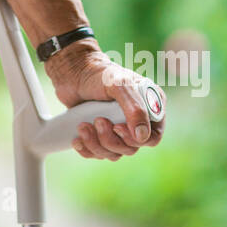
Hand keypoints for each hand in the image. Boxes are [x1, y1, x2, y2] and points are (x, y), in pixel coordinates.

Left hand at [44, 40, 165, 159]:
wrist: (73, 73)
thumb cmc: (99, 74)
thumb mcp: (119, 85)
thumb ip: (135, 109)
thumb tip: (142, 136)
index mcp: (149, 107)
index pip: (153, 137)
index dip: (135, 138)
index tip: (116, 127)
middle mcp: (137, 120)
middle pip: (131, 148)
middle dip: (111, 139)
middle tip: (97, 120)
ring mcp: (118, 129)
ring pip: (114, 153)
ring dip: (96, 144)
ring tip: (82, 126)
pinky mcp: (101, 135)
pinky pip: (98, 154)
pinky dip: (87, 149)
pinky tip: (77, 139)